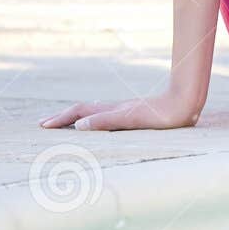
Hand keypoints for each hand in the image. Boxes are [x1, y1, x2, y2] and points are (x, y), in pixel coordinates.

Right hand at [39, 88, 201, 131]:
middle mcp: (115, 109)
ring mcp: (124, 110)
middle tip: (43, 124)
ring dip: (76, 118)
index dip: (61, 118)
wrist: (186, 103)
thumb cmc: (162, 115)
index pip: (80, 112)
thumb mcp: (132, 120)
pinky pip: (106, 116)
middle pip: (83, 110)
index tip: (42, 126)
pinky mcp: (135, 114)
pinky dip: (92, 119)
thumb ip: (106, 121)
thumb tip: (78, 125)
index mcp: (112, 110)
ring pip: (94, 112)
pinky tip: (96, 123)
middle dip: (63, 117)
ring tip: (63, 123)